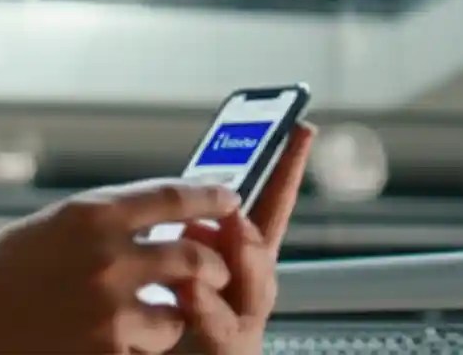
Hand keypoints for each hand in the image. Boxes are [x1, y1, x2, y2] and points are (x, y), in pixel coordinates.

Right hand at [0, 180, 242, 354]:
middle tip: (213, 268)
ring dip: (176, 314)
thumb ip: (99, 221)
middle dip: (211, 265)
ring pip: (178, 311)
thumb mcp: (46, 228)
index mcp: (91, 214)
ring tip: (162, 314)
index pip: (173, 196)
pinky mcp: (106, 352)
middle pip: (192, 255)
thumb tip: (150, 215)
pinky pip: (149, 348)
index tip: (229, 198)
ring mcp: (109, 309)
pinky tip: (128, 341)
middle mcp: (107, 257)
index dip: (210, 197)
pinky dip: (145, 346)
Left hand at [174, 122, 316, 353]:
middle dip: (253, 225)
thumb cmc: (161, 321)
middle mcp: (249, 291)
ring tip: (207, 250)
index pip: (269, 206)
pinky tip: (190, 291)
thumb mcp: (176, 264)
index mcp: (237, 261)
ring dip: (236, 264)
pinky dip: (208, 307)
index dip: (286, 168)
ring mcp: (243, 325)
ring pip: (254, 289)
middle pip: (265, 249)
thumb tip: (196, 220)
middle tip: (232, 212)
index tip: (301, 129)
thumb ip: (192, 238)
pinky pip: (222, 329)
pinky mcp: (230, 351)